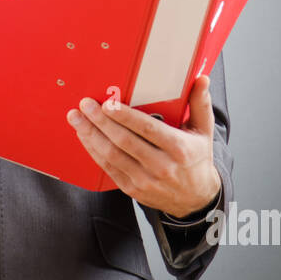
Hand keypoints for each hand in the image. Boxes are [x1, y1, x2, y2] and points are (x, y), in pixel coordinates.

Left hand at [66, 75, 221, 217]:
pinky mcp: (132, 189)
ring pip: (111, 155)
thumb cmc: (197, 159)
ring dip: (91, 135)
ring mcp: (145, 180)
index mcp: (179, 148)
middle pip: (124, 141)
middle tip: (85, 105)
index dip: (125, 116)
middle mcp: (161, 166)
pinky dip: (94, 150)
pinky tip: (85, 136)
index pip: (147, 129)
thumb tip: (201, 79)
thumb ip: (200, 103)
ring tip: (77, 118)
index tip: (108, 103)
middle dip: (100, 121)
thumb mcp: (203, 131)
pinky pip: (108, 168)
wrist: (195, 200)